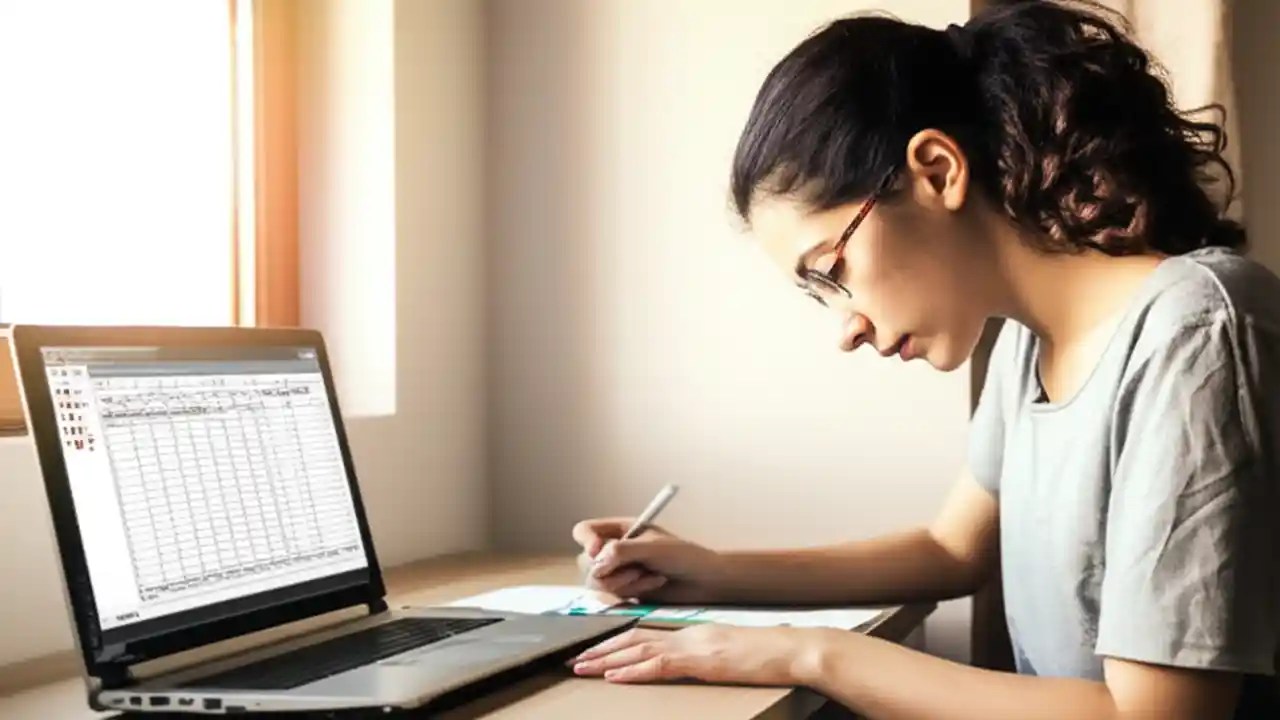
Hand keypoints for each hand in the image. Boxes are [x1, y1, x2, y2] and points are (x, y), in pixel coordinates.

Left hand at [568, 625, 821, 685]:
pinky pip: (658, 665)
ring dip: (607, 660)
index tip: (596, 652)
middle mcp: (687, 635)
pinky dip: (632, 670)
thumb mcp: (728, 653)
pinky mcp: (700, 660)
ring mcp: (693, 646)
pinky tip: (614, 675)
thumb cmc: (767, 656)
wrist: (790, 650)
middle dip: (603, 650)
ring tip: (583, 667)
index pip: (646, 636)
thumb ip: (704, 656)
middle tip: (576, 659)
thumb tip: (687, 664)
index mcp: (692, 633)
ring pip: (638, 650)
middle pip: (634, 640)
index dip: (617, 643)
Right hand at [571, 517, 725, 602]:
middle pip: (587, 562)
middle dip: (610, 571)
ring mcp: (618, 574)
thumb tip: (596, 563)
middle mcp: (614, 551)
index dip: (587, 541)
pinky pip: (612, 598)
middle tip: (636, 570)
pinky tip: (653, 585)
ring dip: (625, 583)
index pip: (585, 531)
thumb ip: (622, 552)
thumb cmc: (684, 556)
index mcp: (619, 530)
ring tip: (650, 577)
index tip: (598, 552)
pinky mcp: (625, 593)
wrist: (704, 582)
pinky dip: (633, 592)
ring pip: (598, 584)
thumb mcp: (653, 547)